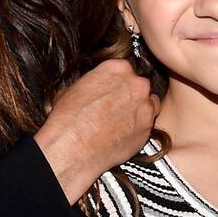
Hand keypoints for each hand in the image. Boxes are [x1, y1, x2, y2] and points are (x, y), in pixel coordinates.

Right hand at [34, 59, 159, 203]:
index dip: (119, 82)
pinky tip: (123, 133)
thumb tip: (100, 86)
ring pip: (149, 103)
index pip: (125, 69)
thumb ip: (97, 81)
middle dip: (130, 95)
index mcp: (117, 68)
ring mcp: (145, 106)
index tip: (113, 90)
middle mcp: (136, 84)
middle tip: (116, 107)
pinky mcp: (148, 127)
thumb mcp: (76, 87)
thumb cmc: (68, 119)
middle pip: (139, 85)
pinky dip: (139, 127)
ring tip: (120, 121)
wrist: (72, 148)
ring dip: (139, 110)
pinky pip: (148, 124)